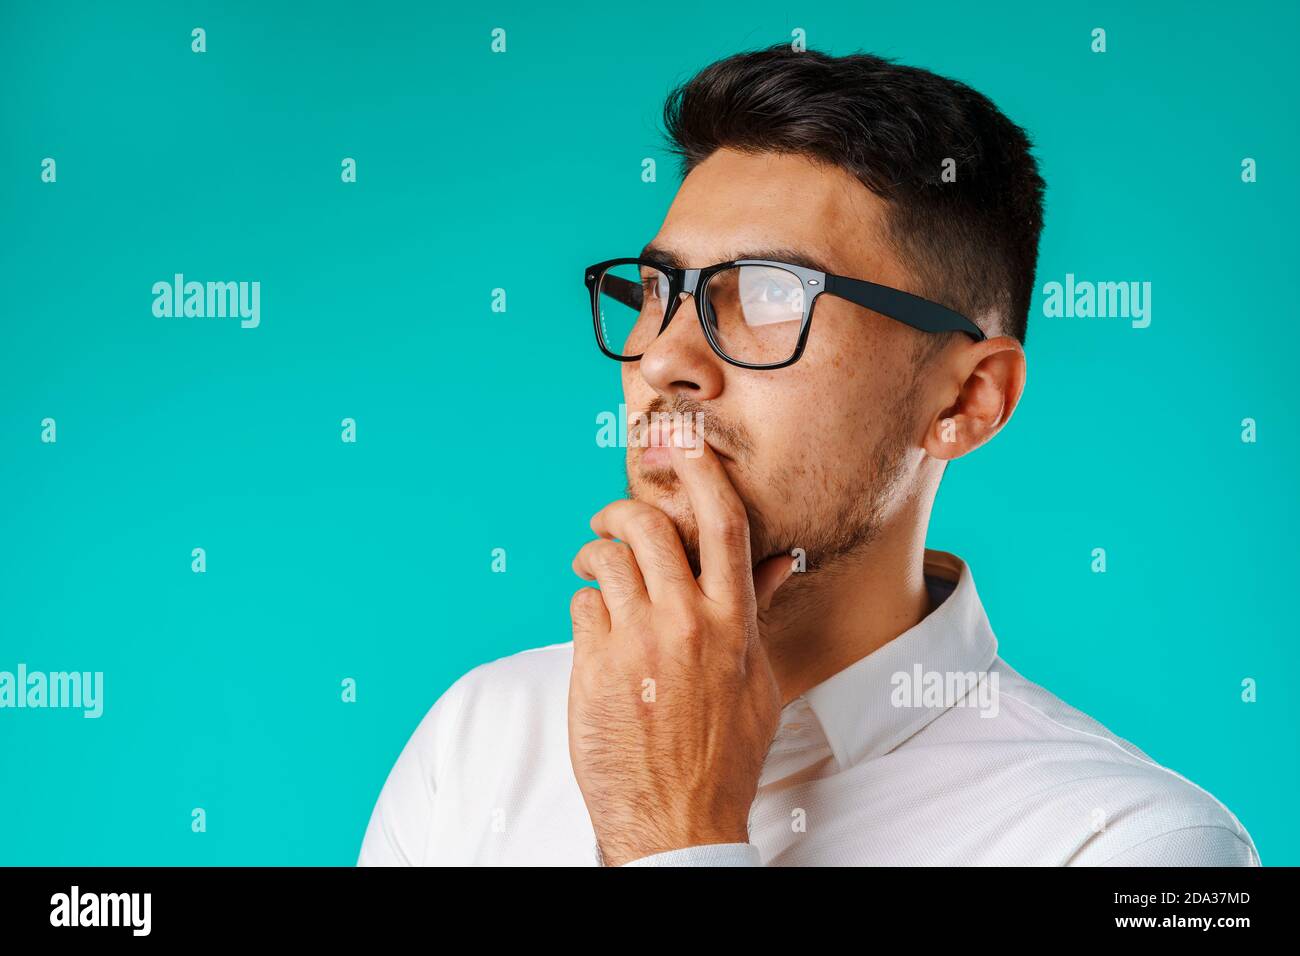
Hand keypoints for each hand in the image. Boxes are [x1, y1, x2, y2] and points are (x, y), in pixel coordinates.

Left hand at [568, 426, 795, 865]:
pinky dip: (584, 607)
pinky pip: (581, 606)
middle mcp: (686, 622)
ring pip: (606, 559)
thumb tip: (779, 560)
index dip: (702, 471)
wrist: (679, 819)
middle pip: (650, 526)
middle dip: (623, 509)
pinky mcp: (594, 666)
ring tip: (591, 569)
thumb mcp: (758, 680)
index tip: (684, 446)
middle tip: (610, 519)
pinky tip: (593, 629)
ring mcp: (637, 642)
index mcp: (734, 622)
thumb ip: (758, 612)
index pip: (724, 523)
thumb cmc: (724, 752)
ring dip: (594, 555)